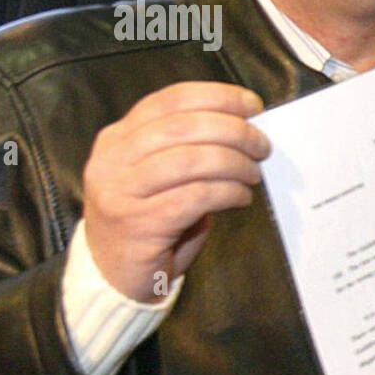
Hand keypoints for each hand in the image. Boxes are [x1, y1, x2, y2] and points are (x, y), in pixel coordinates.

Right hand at [82, 82, 268, 301]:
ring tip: (253, 173)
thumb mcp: (162, 175)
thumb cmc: (151, 223)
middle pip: (182, 126)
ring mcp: (121, 193)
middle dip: (233, 130)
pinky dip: (227, 193)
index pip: (170, 100)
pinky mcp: (138, 225)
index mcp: (118, 138)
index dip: (216, 97)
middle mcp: (112, 161)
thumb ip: (189, 147)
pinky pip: (195, 197)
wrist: (116, 278)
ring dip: (233, 162)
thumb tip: (246, 128)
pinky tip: (240, 198)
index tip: (253, 105)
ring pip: (189, 160)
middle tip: (262, 145)